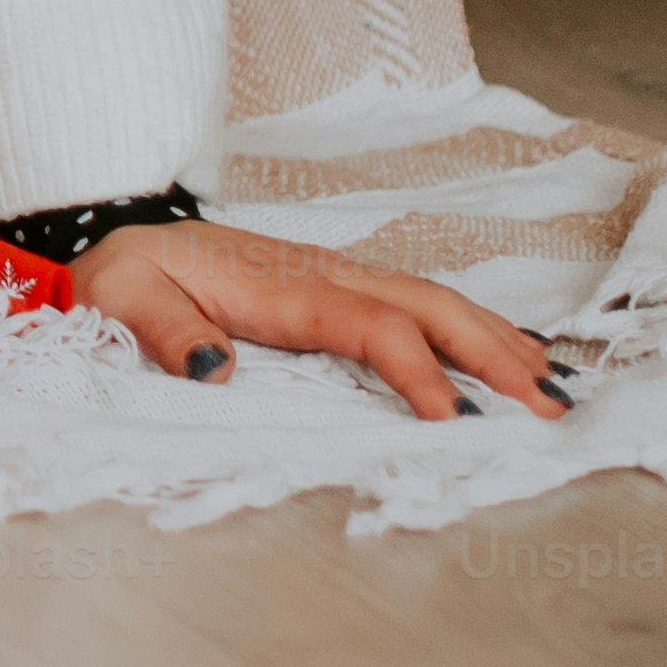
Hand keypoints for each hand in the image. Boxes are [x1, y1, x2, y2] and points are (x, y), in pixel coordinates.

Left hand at [69, 219, 567, 422]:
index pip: (370, 323)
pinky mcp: (333, 290)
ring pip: (432, 302)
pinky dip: (468, 329)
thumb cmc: (122, 278)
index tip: (451, 419)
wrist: (115, 247)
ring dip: (494, 340)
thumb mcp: (121, 297)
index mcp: (280, 284)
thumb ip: (163, 330)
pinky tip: (503, 353)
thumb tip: (213, 367)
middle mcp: (321, 275)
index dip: (415, 369)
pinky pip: (414, 305)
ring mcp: (333, 279)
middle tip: (548, 407)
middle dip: (492, 352)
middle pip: (426, 305)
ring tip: (551, 385)